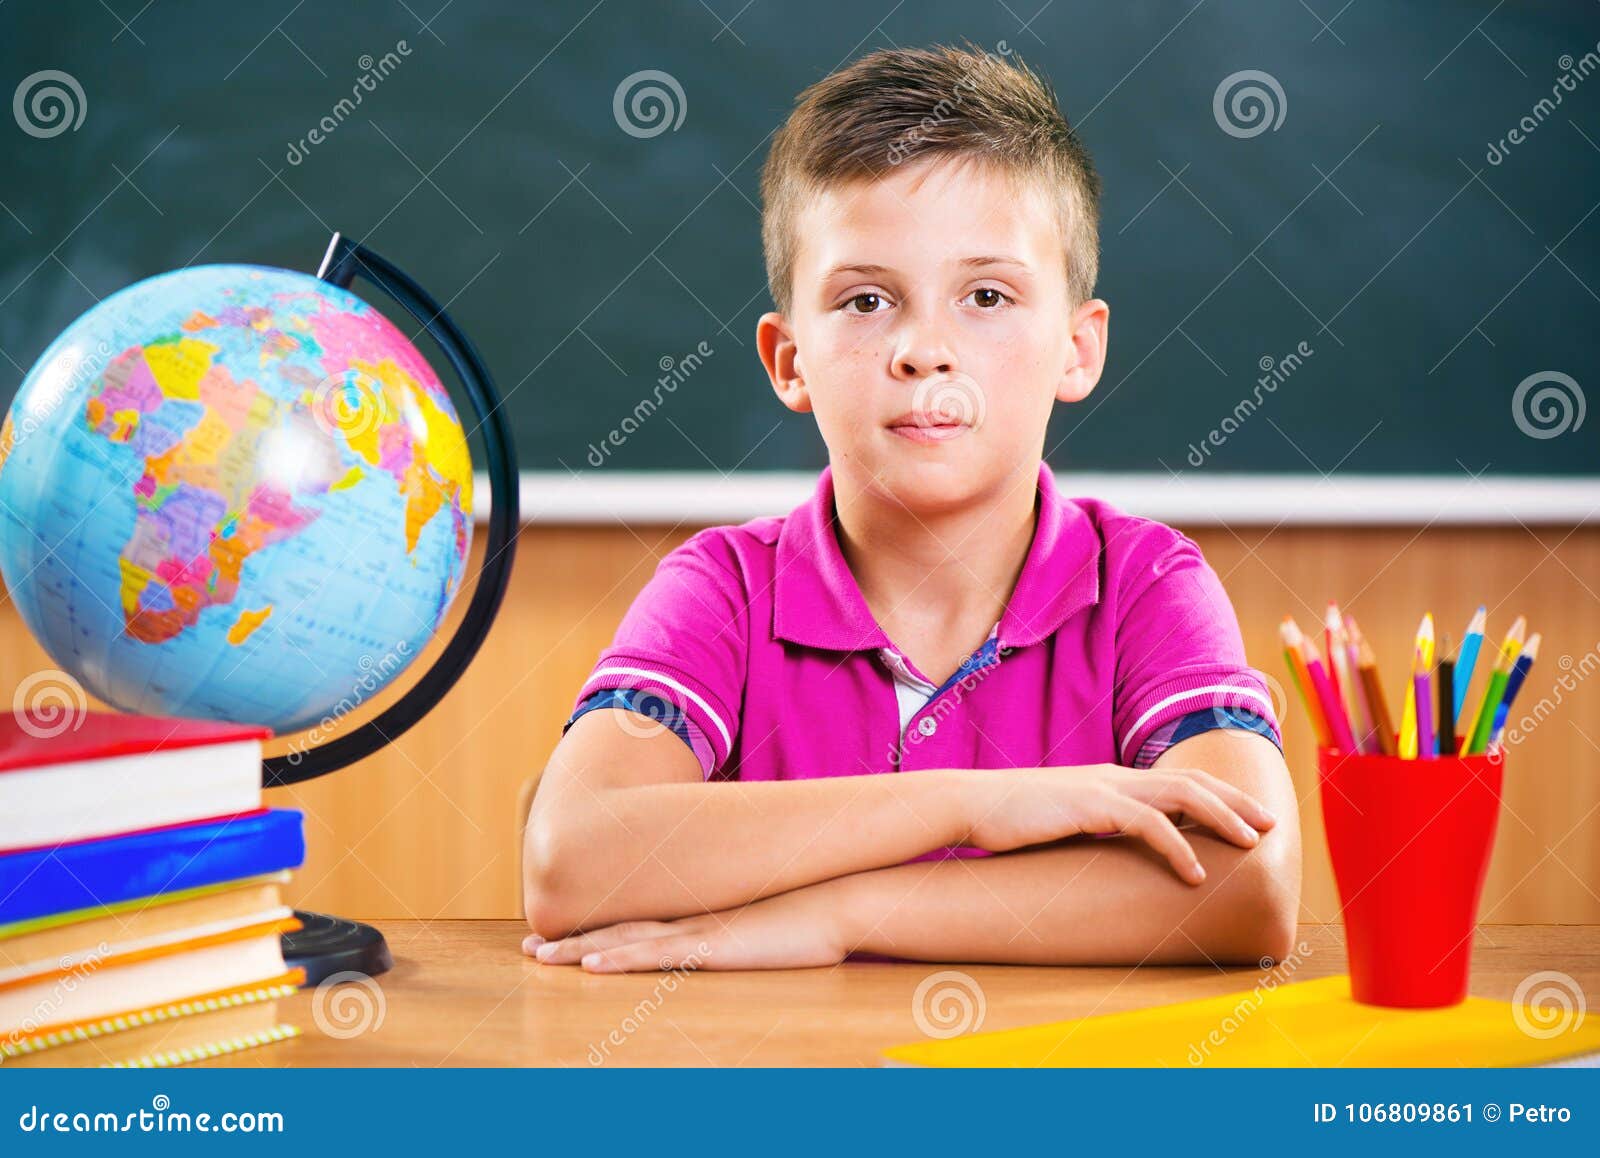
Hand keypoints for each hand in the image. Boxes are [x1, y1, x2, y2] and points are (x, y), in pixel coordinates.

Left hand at [522, 881, 852, 972]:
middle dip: (572, 937)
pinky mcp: (713, 948)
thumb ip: (745, 928)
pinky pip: (658, 956)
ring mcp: (699, 932)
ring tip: (539, 955)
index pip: (638, 920)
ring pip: (626, 938)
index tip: (562, 933)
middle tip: (529, 944)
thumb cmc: (813, 913)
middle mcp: (691, 919)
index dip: (598, 927)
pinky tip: (592, 965)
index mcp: (700, 915)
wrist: (842, 899)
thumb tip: (739, 935)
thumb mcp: (769, 923)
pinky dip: (622, 958)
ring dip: (579, 949)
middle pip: (619, 927)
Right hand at [959, 764, 1277, 884]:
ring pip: (1182, 796)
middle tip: (1270, 824)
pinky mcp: (1091, 806)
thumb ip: (1089, 831)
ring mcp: (1105, 788)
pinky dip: (1179, 847)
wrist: (970, 805)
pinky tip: (1196, 873)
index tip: (1246, 816)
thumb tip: (1109, 856)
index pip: (1176, 782)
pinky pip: (1149, 825)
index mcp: (1109, 781)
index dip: (1217, 797)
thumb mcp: (1059, 823)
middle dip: (1235, 802)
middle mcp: (1114, 778)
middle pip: (1191, 783)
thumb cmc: (1008, 820)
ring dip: (1223, 818)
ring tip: (1251, 843)